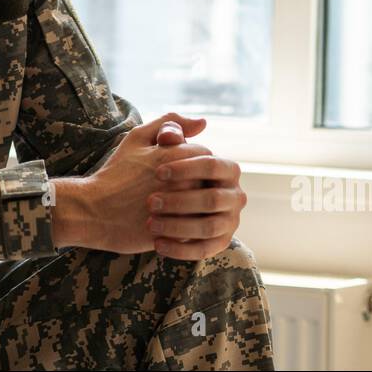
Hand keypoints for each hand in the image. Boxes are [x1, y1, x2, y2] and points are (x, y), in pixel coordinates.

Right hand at [56, 112, 211, 254]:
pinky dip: (186, 227)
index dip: (190, 164)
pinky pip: (195, 230)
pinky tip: (170, 223)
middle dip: (192, 185)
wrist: (93, 210)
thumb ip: (170, 124)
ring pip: (204, 207)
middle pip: (207, 181)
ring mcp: (181, 210)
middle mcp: (183, 182)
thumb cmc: (115, 173)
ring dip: (193, 207)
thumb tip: (203, 122)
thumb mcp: (137, 138)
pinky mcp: (176, 234)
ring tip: (171, 207)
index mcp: (176, 157)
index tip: (172, 171)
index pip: (205, 158)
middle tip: (171, 189)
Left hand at [147, 138, 245, 260]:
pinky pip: (204, 249)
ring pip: (208, 227)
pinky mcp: (218, 243)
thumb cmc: (148, 170)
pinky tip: (157, 243)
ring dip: (178, 225)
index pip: (212, 165)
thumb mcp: (152, 144)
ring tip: (151, 223)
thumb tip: (202, 122)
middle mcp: (234, 195)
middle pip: (211, 199)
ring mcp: (229, 221)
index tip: (158, 172)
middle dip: (180, 200)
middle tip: (150, 201)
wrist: (137, 205)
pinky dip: (181, 249)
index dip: (186, 168)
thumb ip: (170, 128)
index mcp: (225, 169)